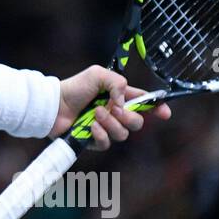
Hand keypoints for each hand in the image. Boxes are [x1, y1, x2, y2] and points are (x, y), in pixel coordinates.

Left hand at [49, 65, 171, 148]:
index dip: (157, 109)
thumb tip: (124, 104)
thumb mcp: (98, 74)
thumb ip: (118, 83)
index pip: (145, 104)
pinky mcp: (94, 141)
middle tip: (113, 108)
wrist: (54, 104)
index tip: (165, 113)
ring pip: (123, 134)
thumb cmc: (75, 87)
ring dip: (110, 123)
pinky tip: (89, 126)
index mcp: (119, 97)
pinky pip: (107, 143)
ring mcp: (105, 128)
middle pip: (137, 123)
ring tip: (94, 113)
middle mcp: (115, 114)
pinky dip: (100, 134)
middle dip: (129, 117)